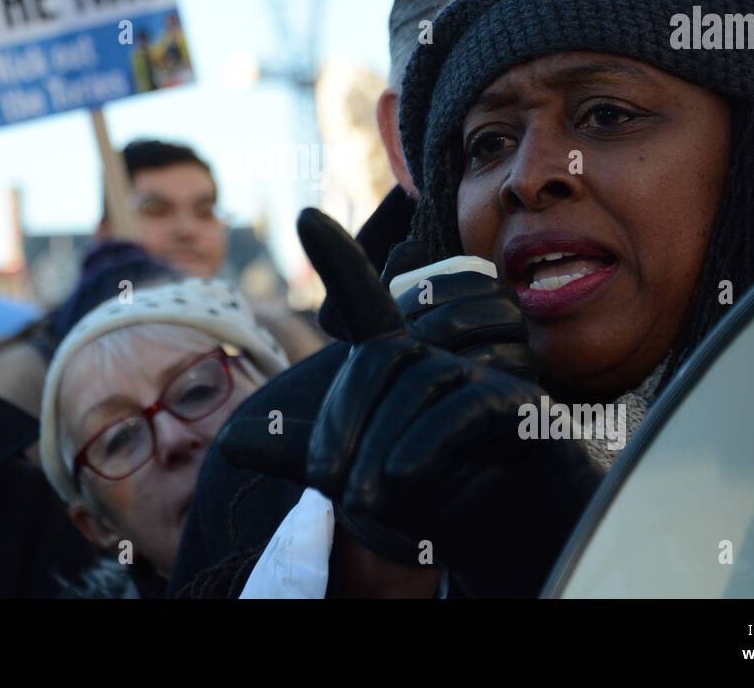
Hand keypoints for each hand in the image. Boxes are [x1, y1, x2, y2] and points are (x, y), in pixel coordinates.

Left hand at [220, 209, 600, 595]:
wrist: (504, 536)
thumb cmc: (433, 493)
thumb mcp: (355, 472)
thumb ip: (300, 455)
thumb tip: (229, 442)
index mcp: (401, 357)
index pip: (367, 299)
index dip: (338, 259)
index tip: (304, 216)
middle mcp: (446, 352)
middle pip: (381, 356)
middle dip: (344, 421)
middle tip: (328, 480)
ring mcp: (491, 372)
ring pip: (421, 379)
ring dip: (383, 442)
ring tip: (366, 495)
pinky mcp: (525, 406)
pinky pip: (466, 404)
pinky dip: (426, 442)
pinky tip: (399, 477)